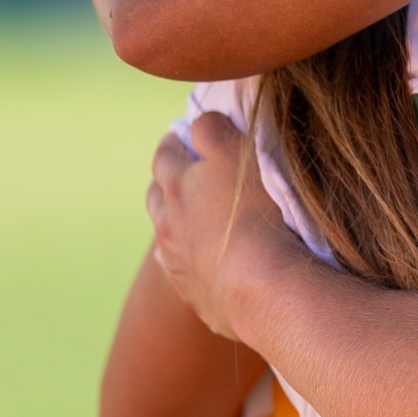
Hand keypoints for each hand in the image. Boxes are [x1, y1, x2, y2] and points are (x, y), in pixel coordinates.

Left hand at [147, 112, 302, 340]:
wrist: (260, 285)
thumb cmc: (255, 212)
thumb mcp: (237, 153)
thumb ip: (212, 130)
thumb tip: (198, 122)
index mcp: (177, 186)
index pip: (166, 155)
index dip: (174, 142)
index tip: (182, 136)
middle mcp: (168, 225)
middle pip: (157, 196)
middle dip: (167, 181)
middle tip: (186, 175)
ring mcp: (178, 263)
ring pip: (166, 236)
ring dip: (176, 223)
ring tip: (196, 219)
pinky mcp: (196, 294)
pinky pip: (183, 271)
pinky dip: (189, 259)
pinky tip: (206, 259)